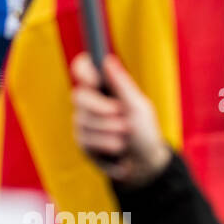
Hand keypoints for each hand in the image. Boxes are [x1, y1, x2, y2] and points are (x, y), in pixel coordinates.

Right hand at [71, 52, 171, 187]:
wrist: (144, 163)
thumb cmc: (144, 131)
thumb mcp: (138, 106)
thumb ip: (122, 85)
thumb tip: (108, 60)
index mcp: (104, 87)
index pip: (83, 69)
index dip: (83, 70)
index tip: (93, 80)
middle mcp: (89, 103)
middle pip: (79, 96)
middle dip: (101, 108)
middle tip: (120, 114)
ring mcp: (83, 123)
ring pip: (83, 121)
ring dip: (109, 130)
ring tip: (125, 137)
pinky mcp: (83, 142)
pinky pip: (86, 139)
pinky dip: (106, 145)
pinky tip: (118, 149)